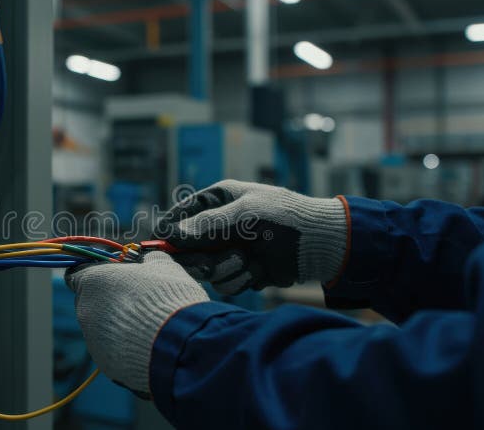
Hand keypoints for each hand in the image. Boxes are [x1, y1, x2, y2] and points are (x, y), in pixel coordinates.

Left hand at [65, 252, 208, 393]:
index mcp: (93, 281)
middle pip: (91, 303)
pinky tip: (148, 344)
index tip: (113, 277)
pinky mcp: (105, 363)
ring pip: (102, 329)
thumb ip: (149, 261)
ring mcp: (93, 340)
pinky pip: (113, 351)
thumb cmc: (167, 299)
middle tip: (138, 301)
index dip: (97, 275)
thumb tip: (150, 259)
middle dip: (111, 302)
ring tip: (149, 326)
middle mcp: (86, 311)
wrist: (178, 344)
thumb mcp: (163, 267)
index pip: (78, 274)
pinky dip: (126, 347)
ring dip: (119, 326)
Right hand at [155, 180, 346, 293]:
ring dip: (226, 269)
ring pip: (206, 269)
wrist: (322, 245)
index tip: (161, 244)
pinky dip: (240, 279)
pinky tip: (258, 270)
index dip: (170, 230)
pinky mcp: (242, 271)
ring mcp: (231, 250)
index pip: (181, 215)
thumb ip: (208, 224)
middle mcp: (221, 226)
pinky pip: (225, 282)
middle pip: (188, 248)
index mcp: (219, 200)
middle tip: (208, 263)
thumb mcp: (246, 214)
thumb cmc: (285, 218)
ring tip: (248, 260)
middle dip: (199, 258)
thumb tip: (174, 234)